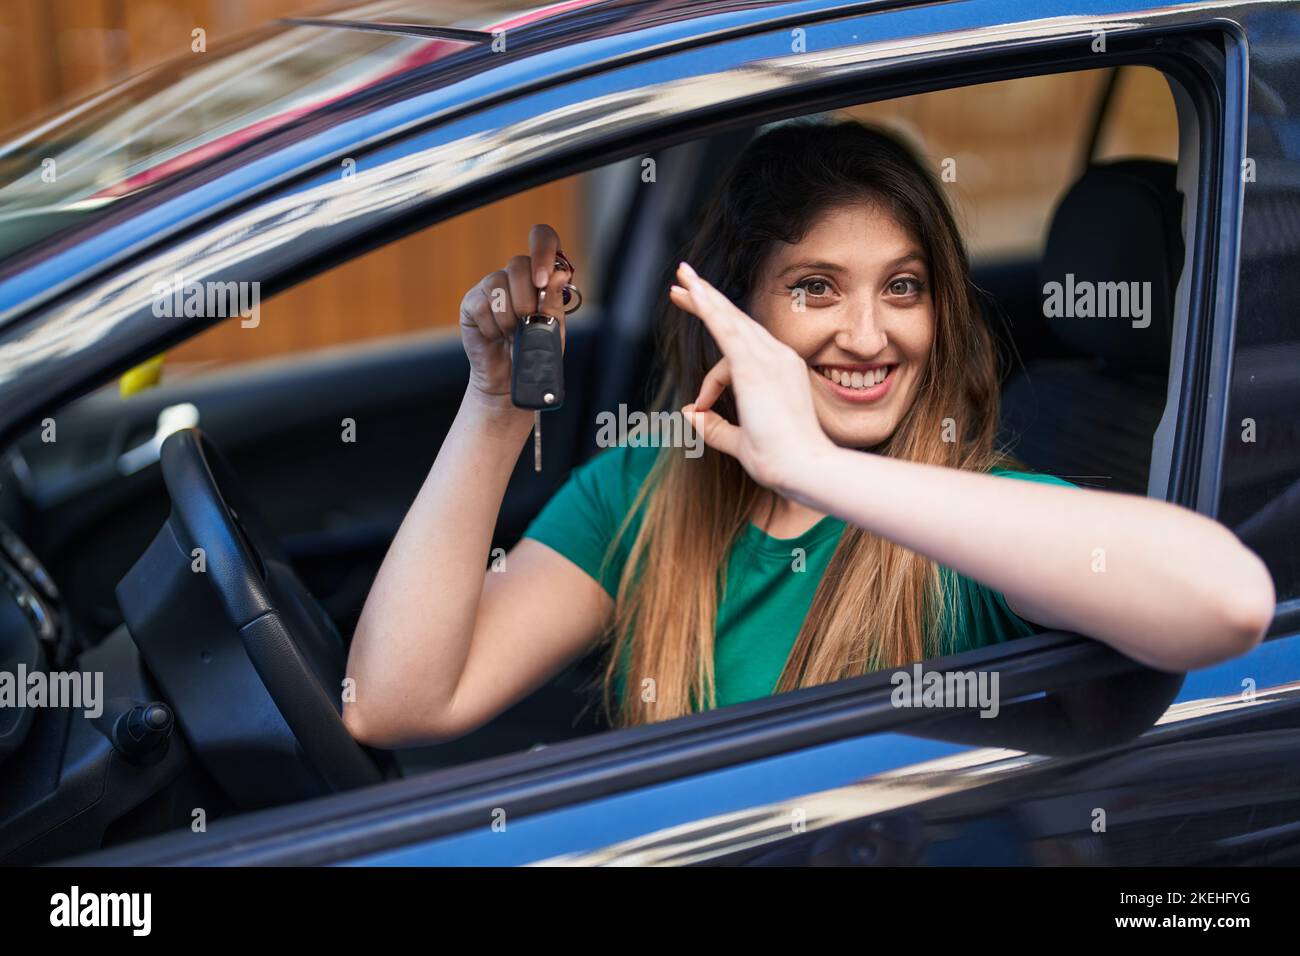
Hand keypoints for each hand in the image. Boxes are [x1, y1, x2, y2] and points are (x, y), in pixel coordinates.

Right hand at [458, 223, 571, 412]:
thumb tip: (560, 273)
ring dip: (509, 317)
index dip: (543, 251)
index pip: (544, 239)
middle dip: (526, 299)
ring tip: (513, 334)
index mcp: (542, 275)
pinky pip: (483, 304)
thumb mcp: (553, 328)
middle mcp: (516, 275)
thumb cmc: (535, 351)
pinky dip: (493, 326)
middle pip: (519, 263)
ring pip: (498, 283)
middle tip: (528, 322)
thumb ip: (555, 302)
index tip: (543, 281)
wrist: (511, 378)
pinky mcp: (473, 302)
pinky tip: (496, 336)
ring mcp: (492, 286)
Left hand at [671, 261, 834, 493]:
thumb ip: (716, 428)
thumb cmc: (781, 460)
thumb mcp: (741, 442)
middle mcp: (778, 359)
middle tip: (682, 281)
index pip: (738, 353)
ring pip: (730, 320)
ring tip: (681, 279)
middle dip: (708, 301)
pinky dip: (709, 310)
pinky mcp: (755, 367)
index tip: (700, 401)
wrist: (803, 468)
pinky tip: (694, 294)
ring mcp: (769, 360)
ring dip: (705, 297)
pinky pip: (726, 331)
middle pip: (736, 322)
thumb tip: (690, 413)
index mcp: (780, 372)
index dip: (711, 374)